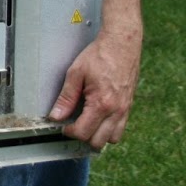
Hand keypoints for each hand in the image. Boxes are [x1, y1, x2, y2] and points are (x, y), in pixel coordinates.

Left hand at [48, 25, 141, 150]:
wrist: (122, 43)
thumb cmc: (100, 55)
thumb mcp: (76, 74)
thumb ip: (66, 98)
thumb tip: (56, 116)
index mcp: (102, 103)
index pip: (83, 132)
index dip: (69, 131)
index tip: (63, 125)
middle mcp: (117, 110)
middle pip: (99, 141)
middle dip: (83, 137)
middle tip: (73, 125)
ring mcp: (125, 109)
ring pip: (113, 138)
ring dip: (98, 136)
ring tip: (86, 123)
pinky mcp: (129, 106)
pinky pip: (121, 127)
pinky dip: (109, 128)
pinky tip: (98, 117)